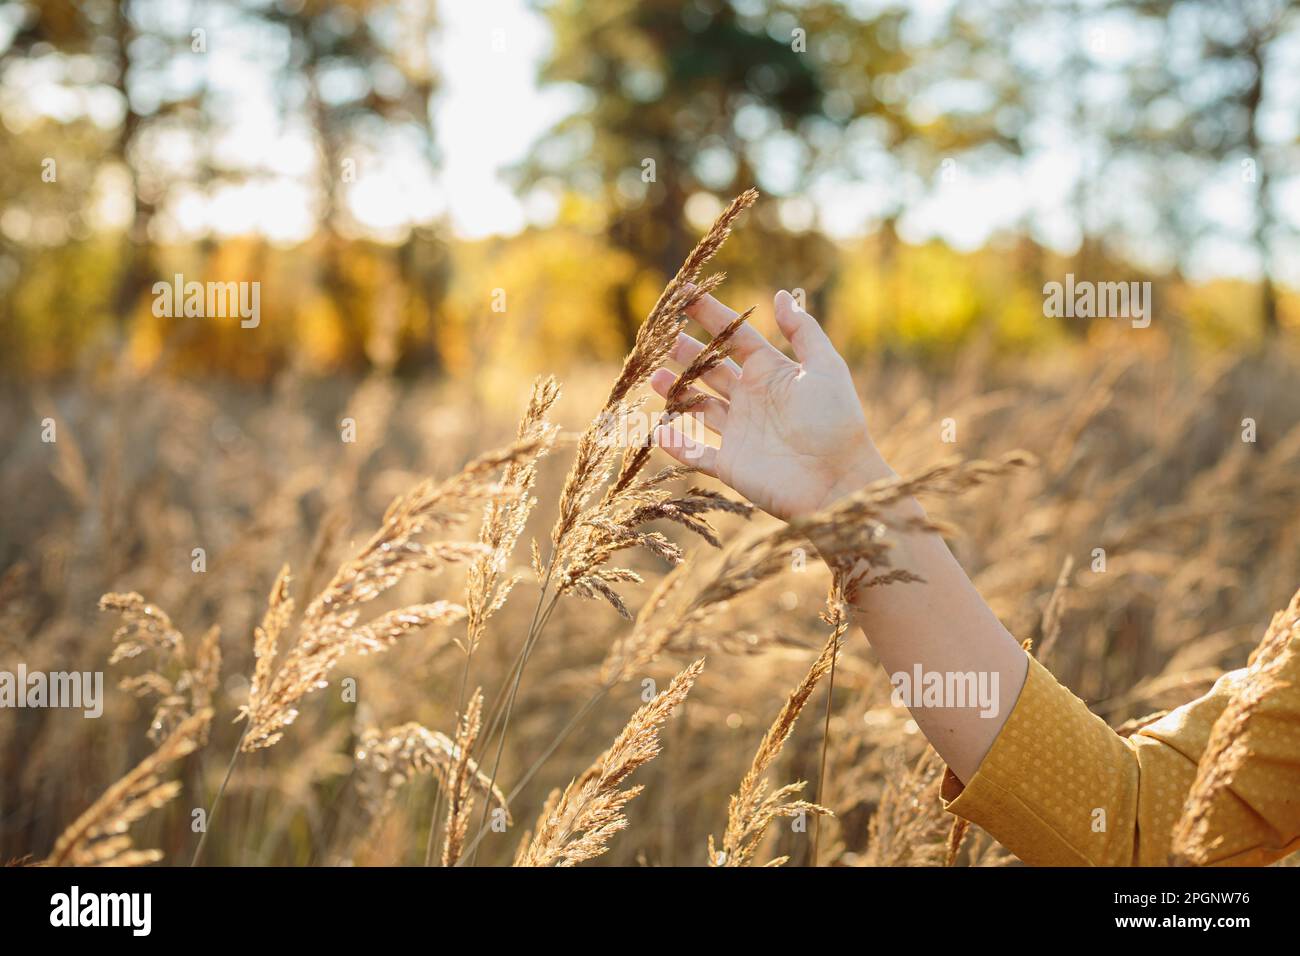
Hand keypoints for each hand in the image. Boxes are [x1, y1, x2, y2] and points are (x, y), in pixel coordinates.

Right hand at [651, 289, 892, 520]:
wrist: (838, 483)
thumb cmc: (836, 422)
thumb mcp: (825, 367)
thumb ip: (802, 330)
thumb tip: (779, 295)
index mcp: (772, 373)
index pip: (736, 337)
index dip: (711, 315)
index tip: (684, 294)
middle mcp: (752, 399)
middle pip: (711, 370)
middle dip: (687, 353)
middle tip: (662, 338)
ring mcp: (740, 433)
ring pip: (699, 407)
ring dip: (676, 392)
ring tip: (653, 376)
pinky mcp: (731, 466)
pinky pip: (696, 453)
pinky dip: (677, 444)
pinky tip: (657, 430)